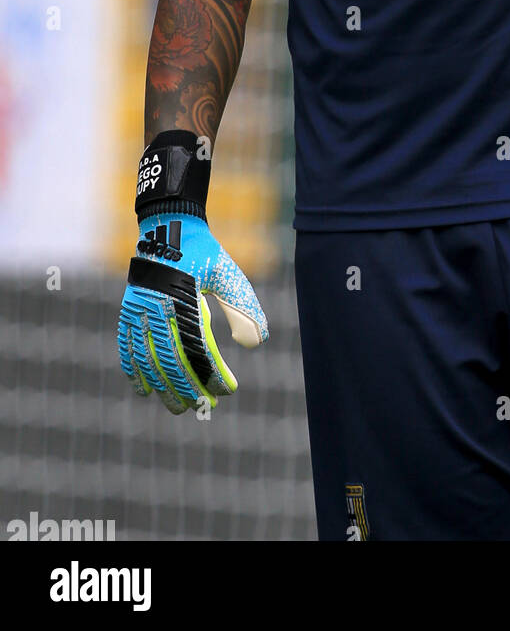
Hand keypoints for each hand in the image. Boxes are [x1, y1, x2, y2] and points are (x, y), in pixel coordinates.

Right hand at [118, 211, 268, 413]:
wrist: (169, 227)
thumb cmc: (204, 254)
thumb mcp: (229, 276)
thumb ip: (243, 307)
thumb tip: (257, 344)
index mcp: (184, 298)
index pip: (199, 348)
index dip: (213, 373)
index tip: (229, 390)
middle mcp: (157, 307)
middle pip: (172, 361)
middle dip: (189, 388)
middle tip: (206, 407)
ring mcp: (139, 310)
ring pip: (148, 360)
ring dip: (164, 387)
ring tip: (180, 407)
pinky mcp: (128, 311)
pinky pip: (128, 348)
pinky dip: (134, 372)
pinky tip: (144, 390)